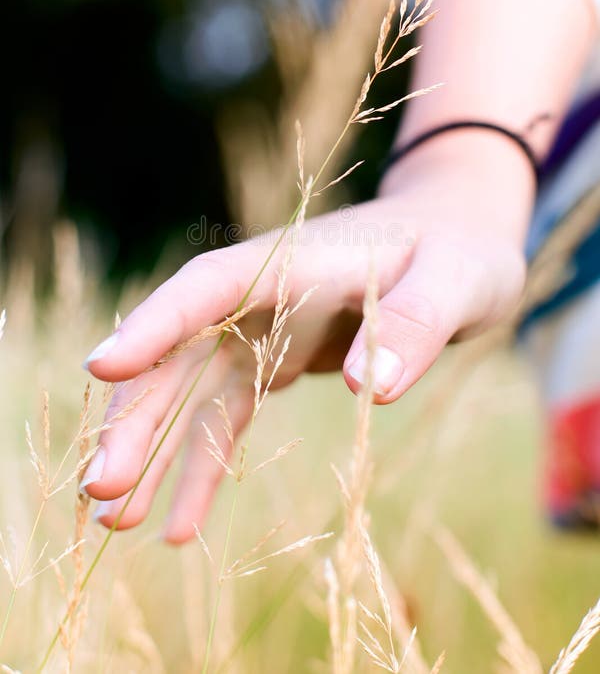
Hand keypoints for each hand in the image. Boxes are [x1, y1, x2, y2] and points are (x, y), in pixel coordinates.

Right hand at [82, 133, 530, 543]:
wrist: (456, 241)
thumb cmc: (459, 252)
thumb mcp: (457, 280)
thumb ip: (416, 322)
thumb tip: (371, 385)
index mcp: (294, 261)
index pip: (209, 288)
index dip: (155, 324)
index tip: (103, 366)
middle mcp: (262, 294)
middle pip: (182, 353)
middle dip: (137, 417)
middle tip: (99, 490)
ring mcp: (263, 329)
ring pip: (189, 392)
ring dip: (152, 450)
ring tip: (114, 519)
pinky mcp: (276, 359)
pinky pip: (225, 416)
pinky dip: (201, 465)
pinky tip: (179, 523)